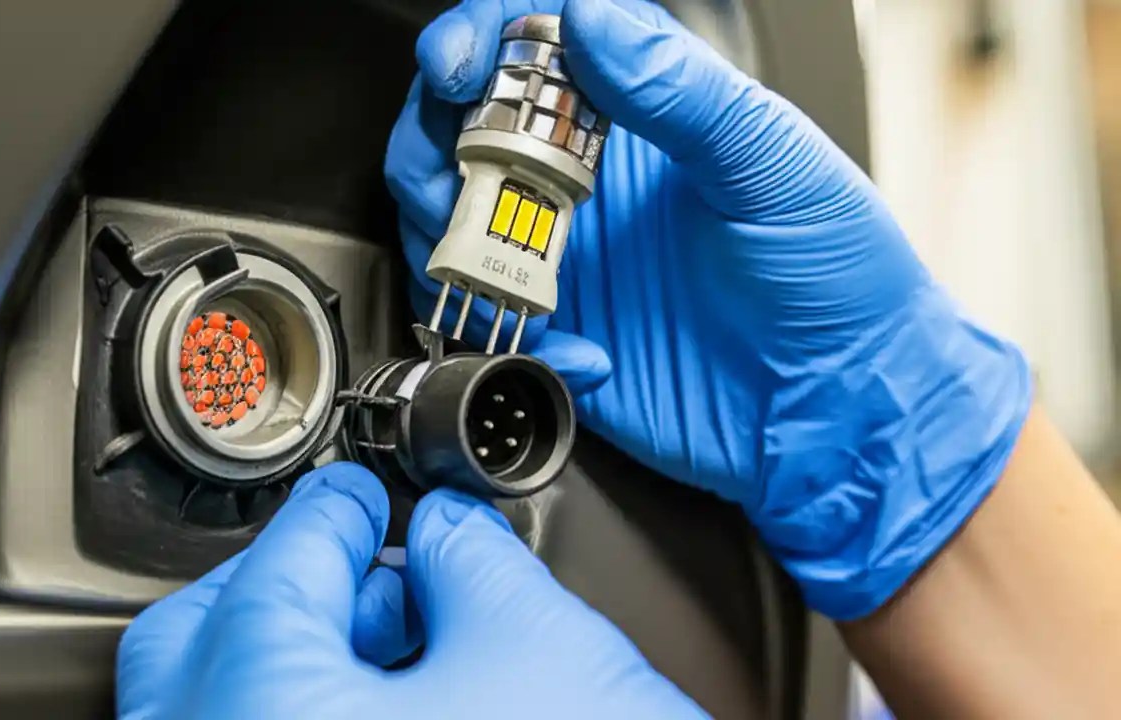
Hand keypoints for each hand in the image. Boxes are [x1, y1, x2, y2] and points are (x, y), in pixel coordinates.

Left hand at [117, 462, 707, 718]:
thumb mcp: (542, 650)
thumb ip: (472, 561)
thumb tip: (444, 537)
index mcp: (260, 716)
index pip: (277, 569)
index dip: (334, 513)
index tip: (358, 499)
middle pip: (200, 642)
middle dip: (284, 585)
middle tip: (360, 563)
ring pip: (216, 714)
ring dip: (293, 659)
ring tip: (389, 643)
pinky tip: (379, 716)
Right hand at [385, 0, 1030, 618]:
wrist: (842, 415)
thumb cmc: (841, 283)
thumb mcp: (772, 166)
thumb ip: (679, 90)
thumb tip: (591, 21)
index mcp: (647, 114)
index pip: (543, 40)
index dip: (482, 36)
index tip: (460, 65)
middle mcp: (592, 179)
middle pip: (467, 125)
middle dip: (437, 139)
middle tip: (458, 172)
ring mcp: (569, 257)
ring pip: (453, 220)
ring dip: (448, 233)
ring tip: (490, 258)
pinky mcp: (558, 333)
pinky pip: (487, 321)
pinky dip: (508, 333)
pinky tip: (584, 350)